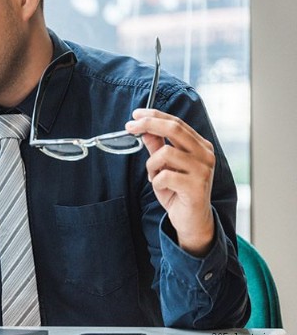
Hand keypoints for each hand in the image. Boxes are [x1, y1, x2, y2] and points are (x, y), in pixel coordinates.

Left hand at [126, 109, 215, 256]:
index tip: (135, 115)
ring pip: (166, 154)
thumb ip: (157, 147)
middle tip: (129, 127)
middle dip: (148, 124)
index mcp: (200, 146)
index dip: (154, 116)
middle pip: (174, 129)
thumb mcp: (164, 166)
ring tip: (155, 177)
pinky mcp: (196, 187)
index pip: (176, 123)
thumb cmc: (178, 191)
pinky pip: (165, 176)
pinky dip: (157, 182)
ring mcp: (203, 170)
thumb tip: (143, 129)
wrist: (192, 220)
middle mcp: (205, 155)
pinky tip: (162, 189)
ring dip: (152, 166)